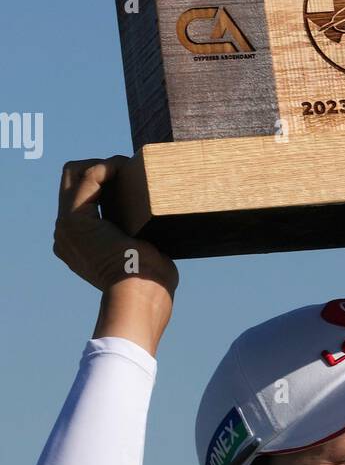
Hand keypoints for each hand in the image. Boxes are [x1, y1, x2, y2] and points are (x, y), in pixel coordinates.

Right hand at [54, 157, 178, 352]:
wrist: (139, 299)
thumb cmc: (150, 285)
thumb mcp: (143, 255)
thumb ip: (139, 239)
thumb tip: (157, 226)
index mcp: (79, 245)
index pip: (83, 199)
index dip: (105, 182)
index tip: (134, 180)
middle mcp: (66, 235)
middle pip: (71, 181)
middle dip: (99, 168)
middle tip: (128, 171)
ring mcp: (66, 228)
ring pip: (75, 173)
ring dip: (106, 165)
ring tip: (130, 168)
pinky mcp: (75, 221)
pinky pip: (88, 176)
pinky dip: (107, 167)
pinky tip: (125, 168)